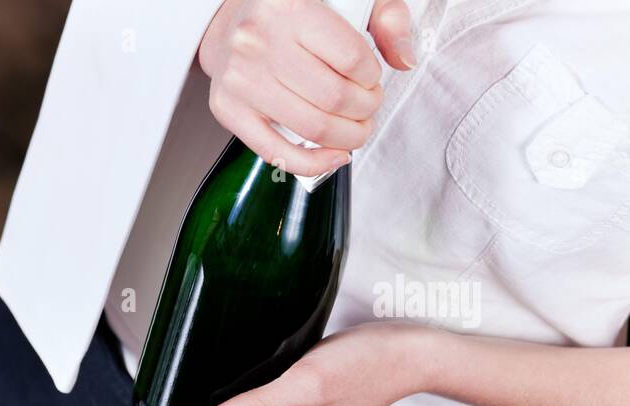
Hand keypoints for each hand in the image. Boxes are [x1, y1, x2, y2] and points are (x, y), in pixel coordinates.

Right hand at [199, 0, 416, 175]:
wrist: (228, 24)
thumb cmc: (287, 13)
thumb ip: (385, 19)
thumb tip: (404, 60)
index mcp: (290, 7)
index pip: (351, 58)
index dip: (372, 77)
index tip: (371, 79)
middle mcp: (259, 42)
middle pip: (334, 98)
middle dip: (364, 110)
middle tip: (368, 107)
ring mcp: (241, 80)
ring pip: (311, 127)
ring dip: (346, 137)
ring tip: (354, 129)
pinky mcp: (228, 109)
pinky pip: (276, 151)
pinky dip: (312, 163)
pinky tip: (332, 156)